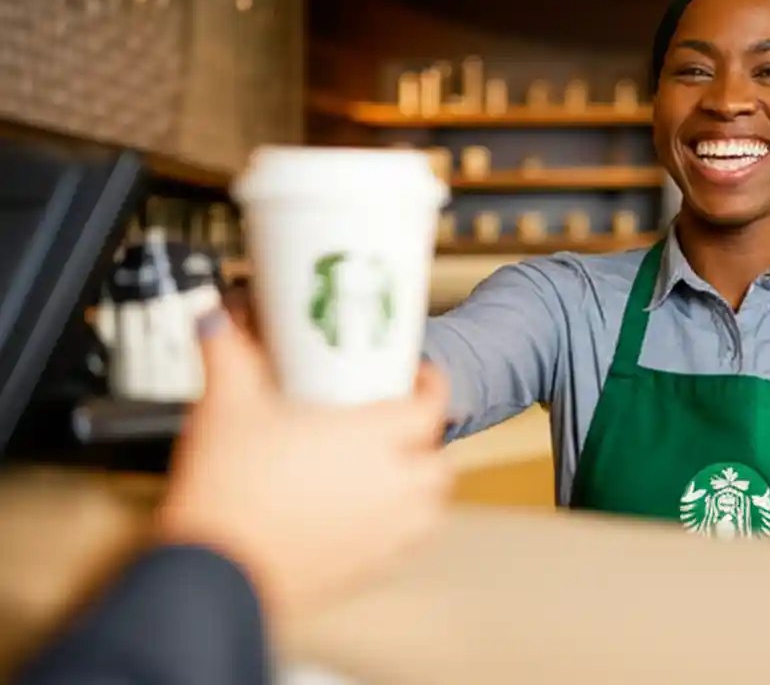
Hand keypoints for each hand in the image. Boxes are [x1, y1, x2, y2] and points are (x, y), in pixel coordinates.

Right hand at [156, 310, 452, 619]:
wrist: (212, 572)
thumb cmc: (228, 487)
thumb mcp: (226, 407)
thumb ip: (227, 355)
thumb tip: (216, 317)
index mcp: (372, 439)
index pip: (429, 409)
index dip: (433, 388)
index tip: (421, 378)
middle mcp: (391, 486)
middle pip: (438, 464)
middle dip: (428, 444)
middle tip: (402, 429)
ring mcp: (383, 534)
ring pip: (428, 509)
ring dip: (420, 489)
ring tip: (391, 474)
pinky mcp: (365, 571)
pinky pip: (401, 547)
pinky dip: (395, 529)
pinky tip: (364, 519)